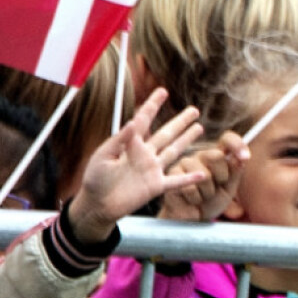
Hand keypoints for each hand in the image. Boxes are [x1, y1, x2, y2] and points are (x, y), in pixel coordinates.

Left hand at [73, 90, 207, 237]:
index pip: (144, 121)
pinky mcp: (156, 186)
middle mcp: (145, 155)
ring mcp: (152, 170)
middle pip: (166, 134)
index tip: (162, 91)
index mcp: (130, 145)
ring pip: (174, 151)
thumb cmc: (95, 180)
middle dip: (180, 121)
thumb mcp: (102, 156)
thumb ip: (119, 140)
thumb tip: (133, 121)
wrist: (97, 205)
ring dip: (187, 140)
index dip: (153, 106)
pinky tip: (203, 173)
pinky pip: (176, 182)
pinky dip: (189, 179)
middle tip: (194, 110)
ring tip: (199, 128)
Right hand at [159, 131, 247, 222]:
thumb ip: (235, 171)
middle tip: (216, 187)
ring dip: (208, 192)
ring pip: (204, 175)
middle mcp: (201, 156)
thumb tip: (242, 157)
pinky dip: (196, 198)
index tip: (245, 157)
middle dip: (221, 177)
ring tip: (202, 195)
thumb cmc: (212, 200)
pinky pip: (190, 187)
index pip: (227, 140)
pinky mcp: (173, 174)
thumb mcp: (229, 187)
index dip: (237, 144)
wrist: (194, 219)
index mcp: (218, 155)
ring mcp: (185, 163)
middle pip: (216, 156)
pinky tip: (192, 199)